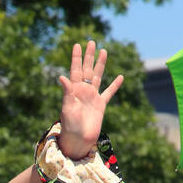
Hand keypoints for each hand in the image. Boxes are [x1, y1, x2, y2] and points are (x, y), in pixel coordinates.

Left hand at [57, 40, 122, 157]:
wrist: (78, 141)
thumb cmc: (70, 126)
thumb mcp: (67, 108)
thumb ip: (67, 92)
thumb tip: (61, 77)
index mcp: (73, 91)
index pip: (75, 70)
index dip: (76, 58)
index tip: (77, 45)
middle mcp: (83, 91)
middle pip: (86, 69)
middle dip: (89, 56)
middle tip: (91, 42)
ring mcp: (92, 97)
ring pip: (97, 77)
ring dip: (100, 64)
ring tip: (103, 51)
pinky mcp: (100, 105)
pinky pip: (109, 93)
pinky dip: (114, 85)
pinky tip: (120, 77)